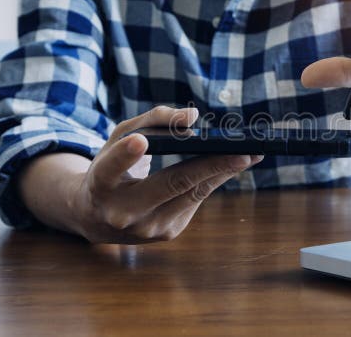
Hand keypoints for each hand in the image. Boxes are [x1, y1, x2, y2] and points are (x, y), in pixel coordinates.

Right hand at [64, 106, 260, 242]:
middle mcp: (123, 213)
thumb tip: (192, 117)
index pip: (111, 170)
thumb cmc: (111, 167)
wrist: (96, 217)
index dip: (125, 156)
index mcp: (101, 185)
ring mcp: (147, 229)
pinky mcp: (167, 234)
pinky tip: (234, 165)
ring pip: (193, 194)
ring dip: (224, 172)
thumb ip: (153, 121)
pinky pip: (196, 200)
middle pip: (171, 185)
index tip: (139, 141)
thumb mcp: (120, 138)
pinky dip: (214, 179)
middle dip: (210, 167)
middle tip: (242, 154)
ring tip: (253, 154)